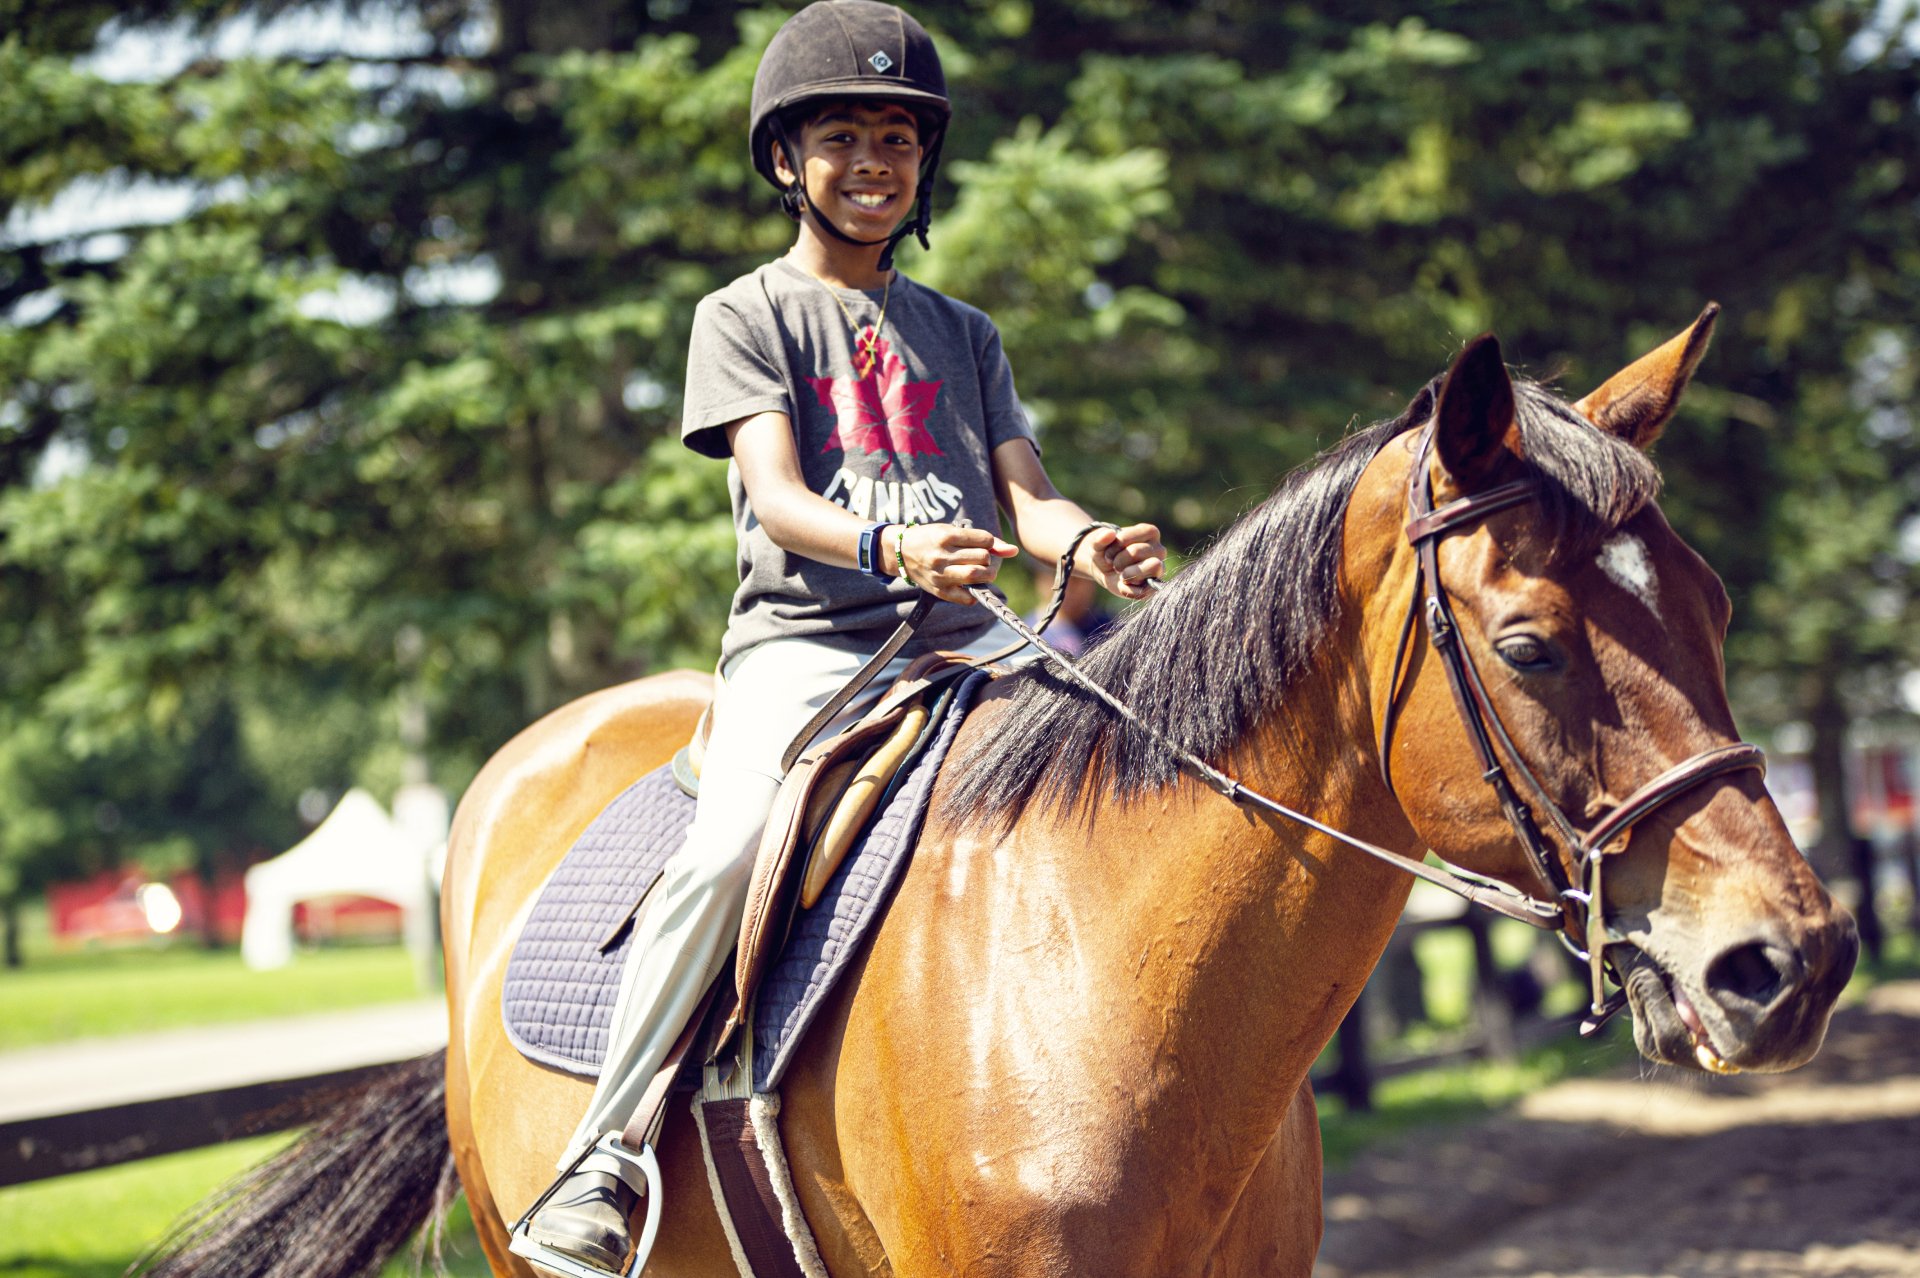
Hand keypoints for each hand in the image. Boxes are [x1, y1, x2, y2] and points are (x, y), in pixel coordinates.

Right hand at [896, 523, 1019, 603]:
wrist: (901, 552)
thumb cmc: (931, 539)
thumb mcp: (952, 531)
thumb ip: (982, 539)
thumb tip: (1013, 550)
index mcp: (945, 536)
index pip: (984, 540)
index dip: (990, 542)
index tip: (984, 544)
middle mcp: (942, 556)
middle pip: (982, 558)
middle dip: (988, 559)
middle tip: (983, 559)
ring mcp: (940, 575)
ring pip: (976, 576)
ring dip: (986, 575)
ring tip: (982, 571)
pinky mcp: (938, 590)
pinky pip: (966, 598)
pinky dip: (975, 594)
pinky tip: (971, 586)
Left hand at [1083, 522, 1164, 599]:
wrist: (1105, 569)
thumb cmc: (1106, 551)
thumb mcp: (1098, 543)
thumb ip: (1100, 538)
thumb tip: (1109, 534)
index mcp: (1150, 532)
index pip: (1129, 537)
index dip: (1114, 546)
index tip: (1109, 551)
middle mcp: (1159, 549)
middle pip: (1136, 552)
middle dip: (1119, 560)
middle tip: (1115, 564)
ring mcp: (1159, 568)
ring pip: (1149, 568)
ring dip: (1127, 574)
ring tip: (1121, 575)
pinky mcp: (1154, 587)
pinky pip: (1143, 591)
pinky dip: (1127, 590)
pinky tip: (1122, 585)